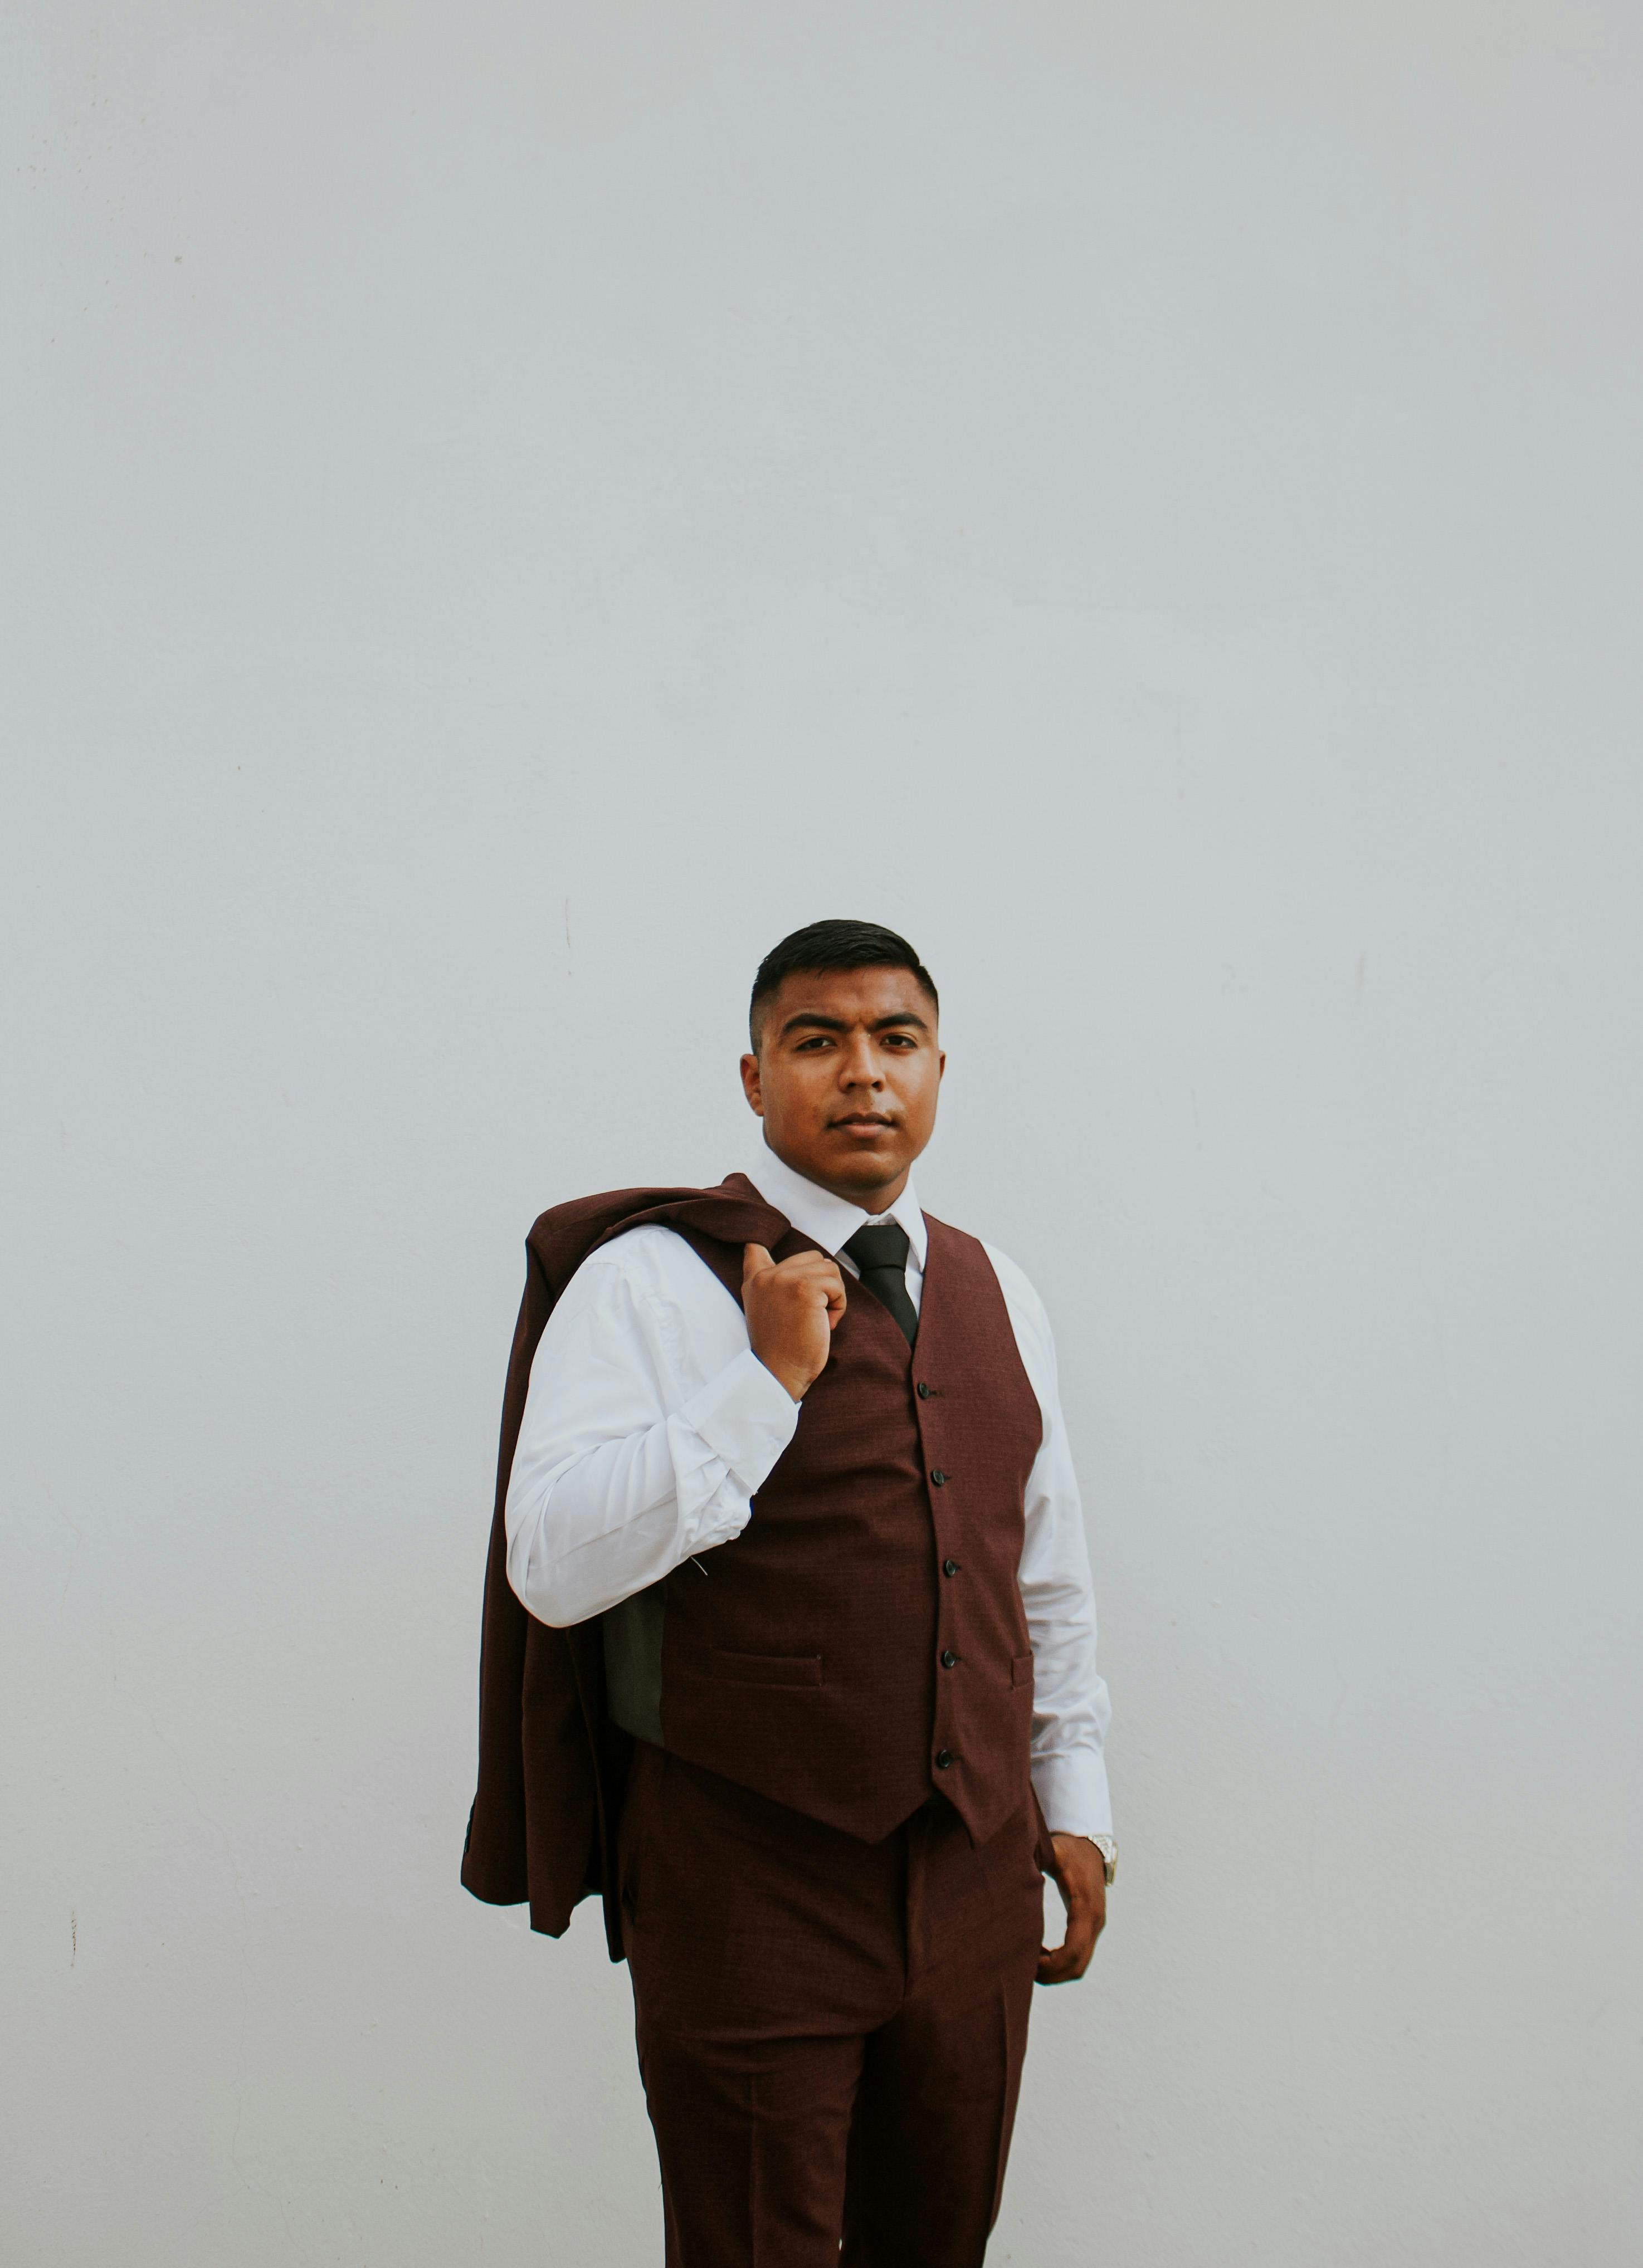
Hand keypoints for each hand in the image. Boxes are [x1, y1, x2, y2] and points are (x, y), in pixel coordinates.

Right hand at [742, 1243, 847, 1401]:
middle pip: (814, 1258)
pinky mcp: (805, 1288)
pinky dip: (839, 1307)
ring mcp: (784, 1279)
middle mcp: (766, 1275)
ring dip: (833, 1297)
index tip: (757, 1241)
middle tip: (810, 1315)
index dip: (761, 1243)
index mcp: (755, 1281)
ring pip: (829, 1269)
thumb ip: (768, 1283)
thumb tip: (760, 1249)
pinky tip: (823, 1325)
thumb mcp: (765, 1310)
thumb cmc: (782, 1348)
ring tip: (817, 1320)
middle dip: (822, 1285)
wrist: (779, 1374)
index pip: (755, 1249)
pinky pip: (837, 1286)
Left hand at [1036, 1833, 1106, 1984]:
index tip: (1030, 1964)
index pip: (1074, 1948)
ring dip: (1056, 1972)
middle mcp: (1095, 1921)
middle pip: (1078, 1965)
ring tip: (1029, 1963)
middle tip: (1023, 1970)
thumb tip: (1015, 1860)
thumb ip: (1037, 1855)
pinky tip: (1040, 1955)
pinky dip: (1060, 1964)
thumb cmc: (1068, 1850)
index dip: (1053, 1963)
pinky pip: (1078, 1957)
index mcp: (1086, 1907)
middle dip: (1052, 1975)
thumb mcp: (1054, 1850)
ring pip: (1079, 1965)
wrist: (1089, 1848)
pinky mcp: (1090, 1929)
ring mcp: (1095, 1927)